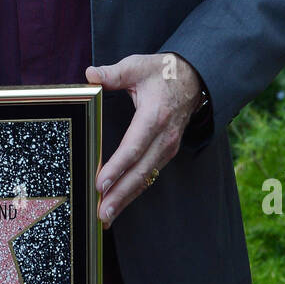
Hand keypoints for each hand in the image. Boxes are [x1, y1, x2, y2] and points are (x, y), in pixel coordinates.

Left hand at [86, 52, 202, 228]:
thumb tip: (90, 75)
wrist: (193, 78)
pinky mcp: (166, 152)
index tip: (101, 182)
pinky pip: (149, 175)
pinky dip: (133, 191)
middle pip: (141, 171)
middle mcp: (164, 137)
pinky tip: (118, 203)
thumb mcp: (138, 66)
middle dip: (120, 194)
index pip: (134, 146)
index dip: (118, 166)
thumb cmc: (162, 72)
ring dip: (125, 198)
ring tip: (105, 217)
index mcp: (155, 116)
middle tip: (101, 214)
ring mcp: (167, 147)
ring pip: (145, 178)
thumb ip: (113, 73)